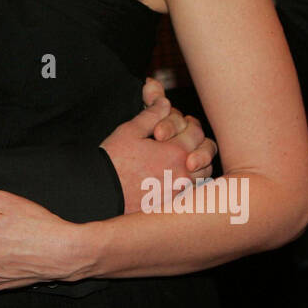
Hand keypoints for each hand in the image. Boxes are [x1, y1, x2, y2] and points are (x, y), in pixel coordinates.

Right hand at [102, 78, 215, 211]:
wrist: (101, 193)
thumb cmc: (113, 160)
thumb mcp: (129, 131)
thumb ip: (151, 114)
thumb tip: (165, 102)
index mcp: (175, 152)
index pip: (197, 133)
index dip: (191, 124)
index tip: (184, 123)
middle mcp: (183, 174)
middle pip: (207, 155)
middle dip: (200, 143)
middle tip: (188, 140)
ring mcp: (179, 192)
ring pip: (204, 175)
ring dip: (198, 164)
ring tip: (185, 159)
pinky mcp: (172, 205)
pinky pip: (193, 192)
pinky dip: (191, 182)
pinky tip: (177, 177)